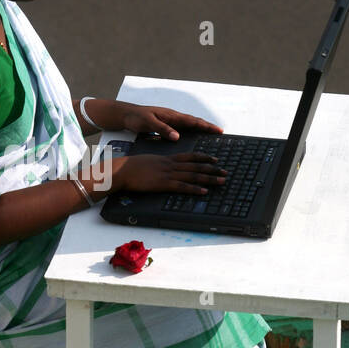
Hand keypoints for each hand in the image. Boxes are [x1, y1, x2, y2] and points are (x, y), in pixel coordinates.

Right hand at [110, 150, 227, 196]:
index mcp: (168, 158)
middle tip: (225, 172)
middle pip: (196, 166)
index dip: (204, 158)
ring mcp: (168, 174)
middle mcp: (171, 165)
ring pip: (193, 175)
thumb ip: (160, 163)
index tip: (215, 160)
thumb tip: (165, 166)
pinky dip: (195, 189)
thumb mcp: (150, 161)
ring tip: (221, 181)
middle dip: (212, 169)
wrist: (123, 169)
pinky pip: (182, 187)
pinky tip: (204, 191)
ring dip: (209, 178)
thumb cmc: (133, 167)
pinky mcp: (163, 184)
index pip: (190, 156)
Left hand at [116, 102, 223, 140]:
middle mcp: (173, 117)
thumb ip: (162, 129)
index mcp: (171, 115)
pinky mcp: (166, 125)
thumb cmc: (136, 118)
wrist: (126, 114)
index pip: (193, 121)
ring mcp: (170, 120)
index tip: (218, 130)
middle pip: (194, 122)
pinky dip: (191, 131)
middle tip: (220, 132)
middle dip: (207, 126)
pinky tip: (193, 137)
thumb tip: (177, 136)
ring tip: (211, 134)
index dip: (206, 126)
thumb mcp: (148, 123)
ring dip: (200, 128)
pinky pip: (182, 128)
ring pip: (189, 125)